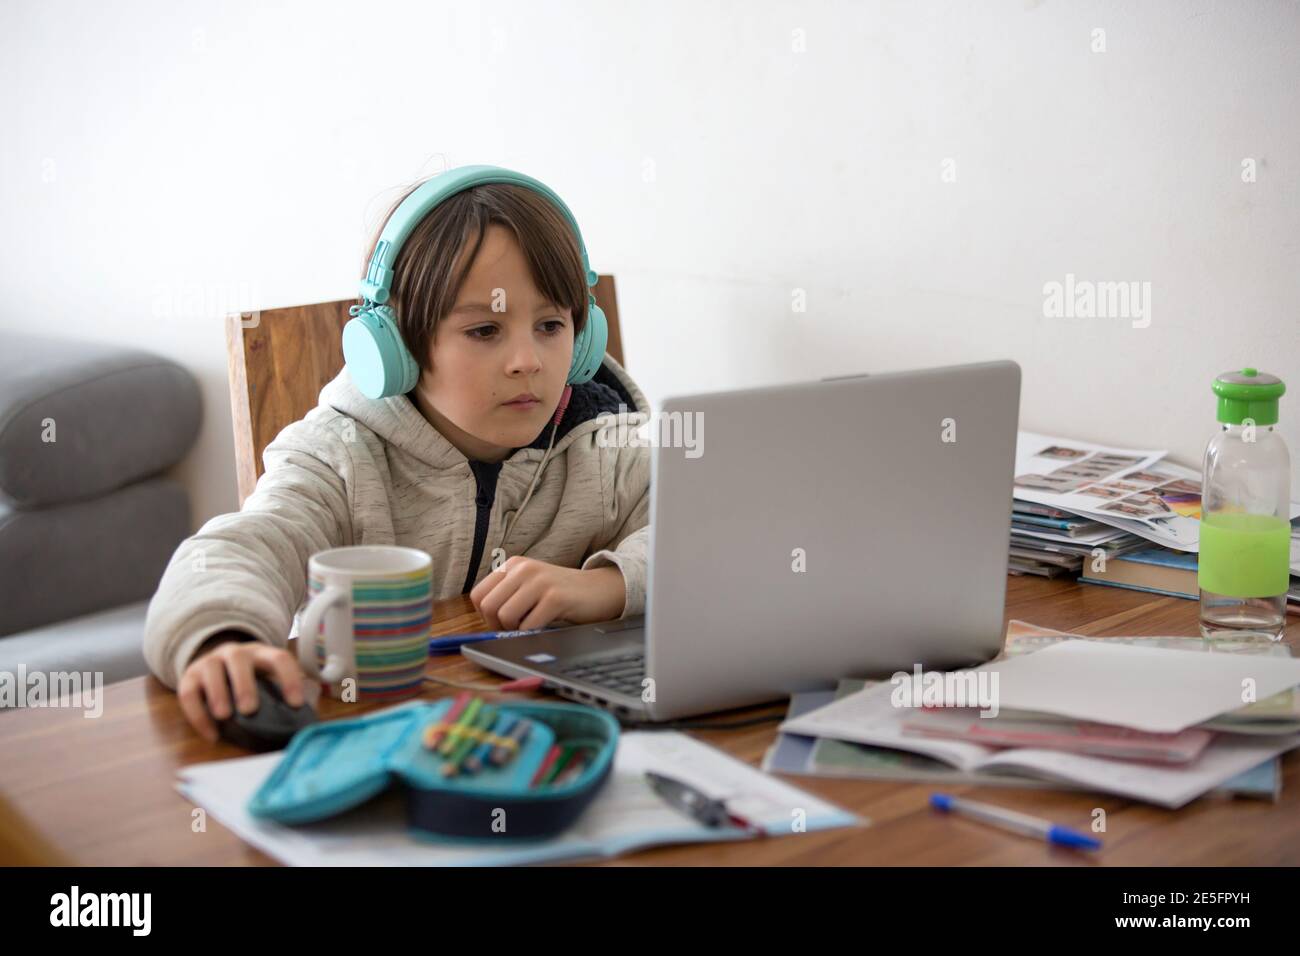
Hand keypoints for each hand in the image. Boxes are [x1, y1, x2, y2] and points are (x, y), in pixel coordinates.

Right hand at [178, 635, 306, 743]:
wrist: (215, 666)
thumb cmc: (251, 679)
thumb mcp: (270, 679)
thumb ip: (290, 691)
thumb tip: (310, 710)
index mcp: (261, 653)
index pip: (279, 658)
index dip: (289, 678)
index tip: (295, 704)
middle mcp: (234, 652)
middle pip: (238, 659)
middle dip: (244, 684)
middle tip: (250, 710)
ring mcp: (209, 662)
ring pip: (211, 670)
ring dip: (217, 693)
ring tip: (225, 716)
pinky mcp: (189, 677)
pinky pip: (189, 693)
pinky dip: (197, 714)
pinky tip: (212, 734)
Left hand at [470, 557, 625, 630]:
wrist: (599, 590)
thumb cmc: (561, 594)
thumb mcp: (529, 586)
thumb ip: (506, 595)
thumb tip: (483, 620)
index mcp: (513, 565)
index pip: (478, 595)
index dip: (485, 616)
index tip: (502, 622)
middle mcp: (523, 568)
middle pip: (488, 607)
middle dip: (497, 626)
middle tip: (515, 629)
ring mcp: (540, 581)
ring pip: (505, 616)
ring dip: (514, 630)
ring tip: (530, 626)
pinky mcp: (555, 597)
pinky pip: (529, 625)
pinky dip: (532, 633)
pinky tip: (545, 626)